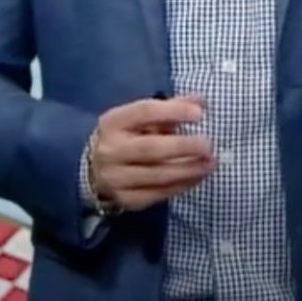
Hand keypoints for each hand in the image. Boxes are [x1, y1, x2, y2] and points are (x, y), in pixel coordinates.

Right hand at [88, 95, 212, 211]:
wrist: (92, 168)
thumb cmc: (125, 137)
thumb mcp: (139, 118)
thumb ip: (170, 108)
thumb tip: (201, 102)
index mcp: (113, 122)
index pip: (143, 112)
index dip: (173, 111)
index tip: (199, 114)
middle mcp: (111, 149)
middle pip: (150, 148)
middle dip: (182, 147)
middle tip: (207, 145)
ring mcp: (116, 177)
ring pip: (156, 175)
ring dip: (188, 170)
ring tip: (209, 164)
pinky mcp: (125, 198)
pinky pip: (157, 194)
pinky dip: (180, 185)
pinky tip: (196, 177)